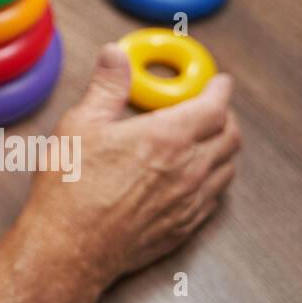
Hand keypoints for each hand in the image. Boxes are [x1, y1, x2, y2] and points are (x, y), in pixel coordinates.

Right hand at [22, 44, 240, 289]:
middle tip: (211, 107)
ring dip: (223, 148)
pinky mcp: (185, 227)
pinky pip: (215, 198)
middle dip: (225, 116)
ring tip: (205, 139)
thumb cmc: (71, 187)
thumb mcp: (80, 125)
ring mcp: (190, 202)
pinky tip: (195, 176)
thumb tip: (115, 55)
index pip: (214, 107)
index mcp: (166, 138)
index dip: (218, 90)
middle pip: (230, 137)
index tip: (217, 82)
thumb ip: (106, 86)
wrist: (71, 247)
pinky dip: (214, 178)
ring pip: (227, 168)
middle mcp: (189, 169)